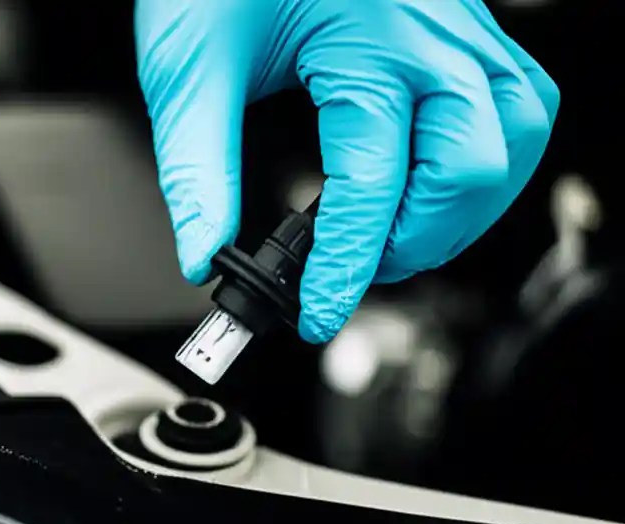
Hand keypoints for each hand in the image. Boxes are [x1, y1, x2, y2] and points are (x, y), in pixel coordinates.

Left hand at [137, 0, 558, 340]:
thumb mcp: (189, 69)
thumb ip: (195, 170)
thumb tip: (202, 251)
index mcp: (367, 37)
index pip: (373, 183)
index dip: (345, 266)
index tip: (316, 312)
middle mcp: (431, 26)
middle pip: (475, 165)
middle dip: (416, 239)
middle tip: (353, 268)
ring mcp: (458, 19)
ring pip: (517, 130)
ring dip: (465, 203)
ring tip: (396, 232)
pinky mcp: (461, 20)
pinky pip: (512, 95)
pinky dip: (485, 153)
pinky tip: (433, 177)